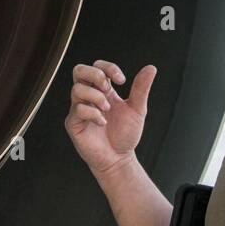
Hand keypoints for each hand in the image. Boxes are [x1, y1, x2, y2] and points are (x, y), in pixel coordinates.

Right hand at [64, 60, 156, 176]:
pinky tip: (102, 122)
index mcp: (103, 90)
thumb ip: (141, 88)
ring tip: (107, 109)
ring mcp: (80, 109)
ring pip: (77, 89)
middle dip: (94, 74)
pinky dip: (93, 114)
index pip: (97, 66)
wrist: (119, 159)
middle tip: (106, 86)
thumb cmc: (125, 135)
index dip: (108, 68)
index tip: (122, 80)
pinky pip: (78, 110)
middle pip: (79, 70)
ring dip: (95, 97)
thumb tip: (151, 68)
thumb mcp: (137, 109)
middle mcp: (89, 97)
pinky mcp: (74, 123)